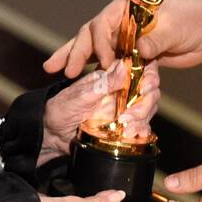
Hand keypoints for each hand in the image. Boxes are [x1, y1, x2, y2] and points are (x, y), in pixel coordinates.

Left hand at [40, 58, 159, 163]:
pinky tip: (133, 135)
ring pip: (148, 108)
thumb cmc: (60, 109)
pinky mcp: (125, 126)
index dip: (149, 74)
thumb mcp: (80, 95)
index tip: (146, 85)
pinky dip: (141, 131)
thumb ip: (104, 84)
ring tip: (127, 128)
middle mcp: (122, 90)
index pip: (139, 68)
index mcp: (111, 76)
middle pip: (149, 90)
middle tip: (131, 115)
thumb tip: (125, 65)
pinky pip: (141, 126)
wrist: (52, 136)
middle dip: (146, 102)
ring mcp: (125, 109)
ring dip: (142, 117)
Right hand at [43, 0, 201, 77]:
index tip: (105, 63)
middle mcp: (122, 18)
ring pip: (94, 47)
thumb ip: (155, 40)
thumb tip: (138, 52)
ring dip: (76, 58)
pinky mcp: (131, 52)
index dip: (99, 44)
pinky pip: (109, 60)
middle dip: (75, 51)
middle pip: (91, 34)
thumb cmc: (194, 22)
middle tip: (61, 70)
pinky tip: (79, 78)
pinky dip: (95, 69)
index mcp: (129, 6)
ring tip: (54, 70)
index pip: (103, 23)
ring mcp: (125, 36)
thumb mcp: (175, 29)